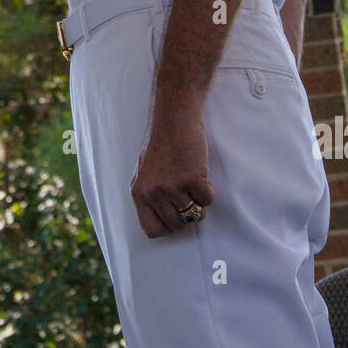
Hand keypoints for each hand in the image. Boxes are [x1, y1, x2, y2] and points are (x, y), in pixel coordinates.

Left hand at [129, 110, 214, 237]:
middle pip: (177, 224)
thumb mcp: (146, 173)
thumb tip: (166, 219)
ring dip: (200, 201)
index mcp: (138, 193)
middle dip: (188, 214)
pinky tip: (201, 174)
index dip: (168, 227)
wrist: (174, 117)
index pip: (152, 230)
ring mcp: (172, 187)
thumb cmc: (162, 142)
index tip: (176, 216)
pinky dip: (209, 190)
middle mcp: (152, 193)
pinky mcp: (191, 178)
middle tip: (190, 195)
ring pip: (194, 214)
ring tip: (194, 181)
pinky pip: (208, 200)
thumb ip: (151, 196)